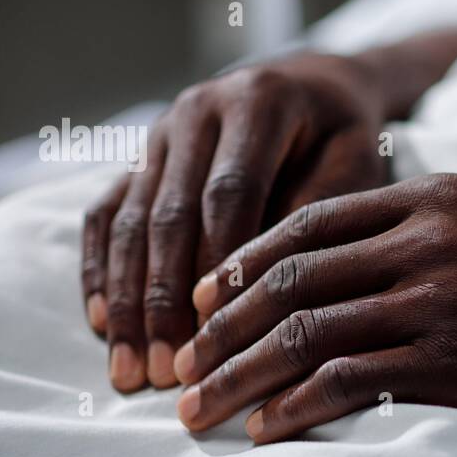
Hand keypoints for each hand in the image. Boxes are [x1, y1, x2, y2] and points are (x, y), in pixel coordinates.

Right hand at [80, 51, 389, 391]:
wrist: (314, 83)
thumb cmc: (346, 136)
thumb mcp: (356, 163)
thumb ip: (318, 213)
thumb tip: (270, 289)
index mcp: (257, 102)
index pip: (228, 193)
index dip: (219, 265)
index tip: (216, 332)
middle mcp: (197, 111)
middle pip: (168, 214)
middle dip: (162, 300)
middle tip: (165, 373)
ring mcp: (159, 132)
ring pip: (130, 221)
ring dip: (126, 300)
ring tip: (129, 370)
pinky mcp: (139, 158)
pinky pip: (107, 215)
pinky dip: (101, 270)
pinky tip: (100, 323)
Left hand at [170, 173, 456, 441]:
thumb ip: (437, 218)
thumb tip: (375, 245)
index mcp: (433, 196)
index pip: (310, 222)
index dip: (245, 262)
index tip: (207, 295)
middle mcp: (424, 240)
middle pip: (290, 280)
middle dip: (221, 327)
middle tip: (180, 365)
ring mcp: (436, 299)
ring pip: (305, 333)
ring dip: (240, 375)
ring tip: (198, 412)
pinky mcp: (454, 360)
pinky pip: (350, 383)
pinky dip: (297, 408)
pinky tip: (267, 432)